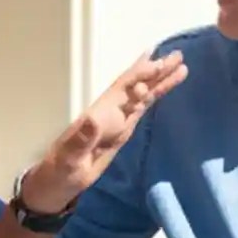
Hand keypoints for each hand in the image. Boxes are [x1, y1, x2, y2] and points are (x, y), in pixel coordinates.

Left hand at [21, 50, 188, 211]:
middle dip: (154, 71)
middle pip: (134, 85)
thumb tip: (93, 118)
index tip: (157, 64)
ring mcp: (116, 121)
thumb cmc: (60, 172)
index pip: (121, 89)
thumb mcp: (68, 159)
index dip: (138, 76)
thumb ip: (80, 140)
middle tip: (177, 55)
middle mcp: (108, 113)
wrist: (57, 182)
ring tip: (180, 65)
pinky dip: (153, 95)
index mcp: (98, 115)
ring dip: (159, 80)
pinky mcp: (122, 130)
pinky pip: (141, 108)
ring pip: (141, 94)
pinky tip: (163, 87)